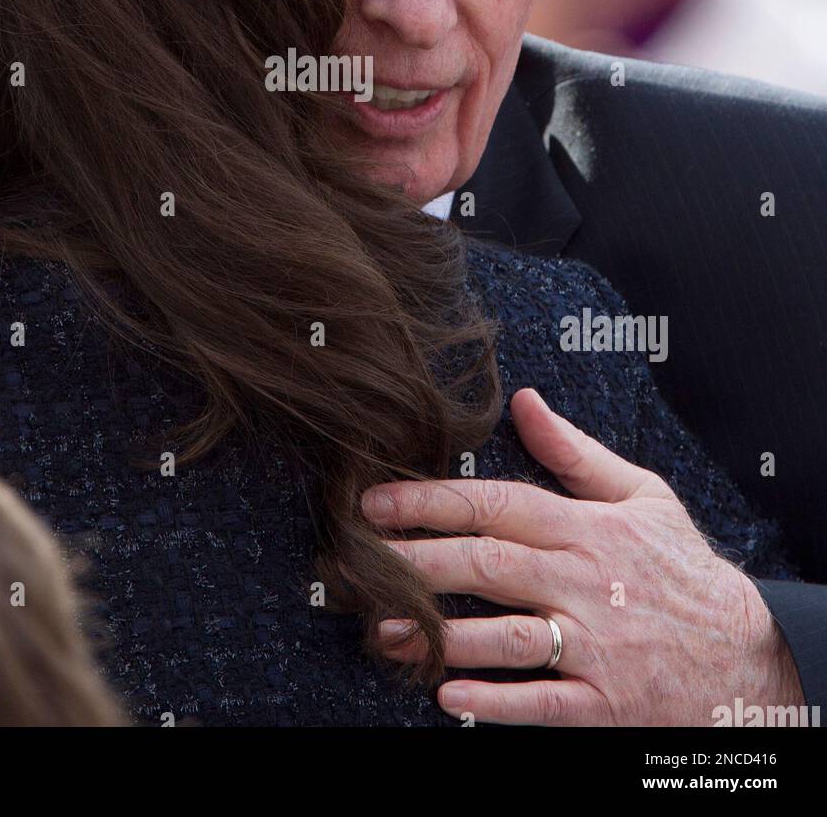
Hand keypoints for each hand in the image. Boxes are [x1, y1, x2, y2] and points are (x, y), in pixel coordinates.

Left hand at [362, 387, 803, 725]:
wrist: (744, 652)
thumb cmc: (681, 567)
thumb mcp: (640, 494)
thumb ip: (574, 452)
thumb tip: (525, 401)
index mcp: (587, 528)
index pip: (498, 505)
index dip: (432, 502)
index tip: (377, 502)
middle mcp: (585, 582)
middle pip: (490, 566)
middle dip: (419, 561)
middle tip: (360, 563)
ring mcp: (595, 645)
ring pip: (509, 637)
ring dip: (442, 635)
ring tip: (385, 632)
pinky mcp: (604, 702)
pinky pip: (542, 702)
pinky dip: (496, 702)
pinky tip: (448, 696)